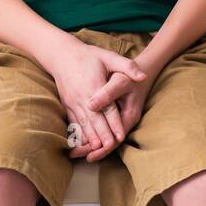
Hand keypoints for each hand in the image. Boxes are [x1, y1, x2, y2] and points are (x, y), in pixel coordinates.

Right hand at [43, 32, 148, 162]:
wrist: (62, 55)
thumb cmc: (89, 56)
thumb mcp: (109, 56)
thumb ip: (127, 66)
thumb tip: (143, 76)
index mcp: (93, 85)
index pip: (107, 108)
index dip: (114, 123)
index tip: (119, 136)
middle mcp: (82, 96)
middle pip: (94, 119)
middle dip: (102, 135)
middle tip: (110, 147)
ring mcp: (72, 102)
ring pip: (83, 123)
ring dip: (90, 137)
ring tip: (98, 150)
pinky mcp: (67, 105)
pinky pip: (73, 122)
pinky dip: (78, 134)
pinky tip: (83, 144)